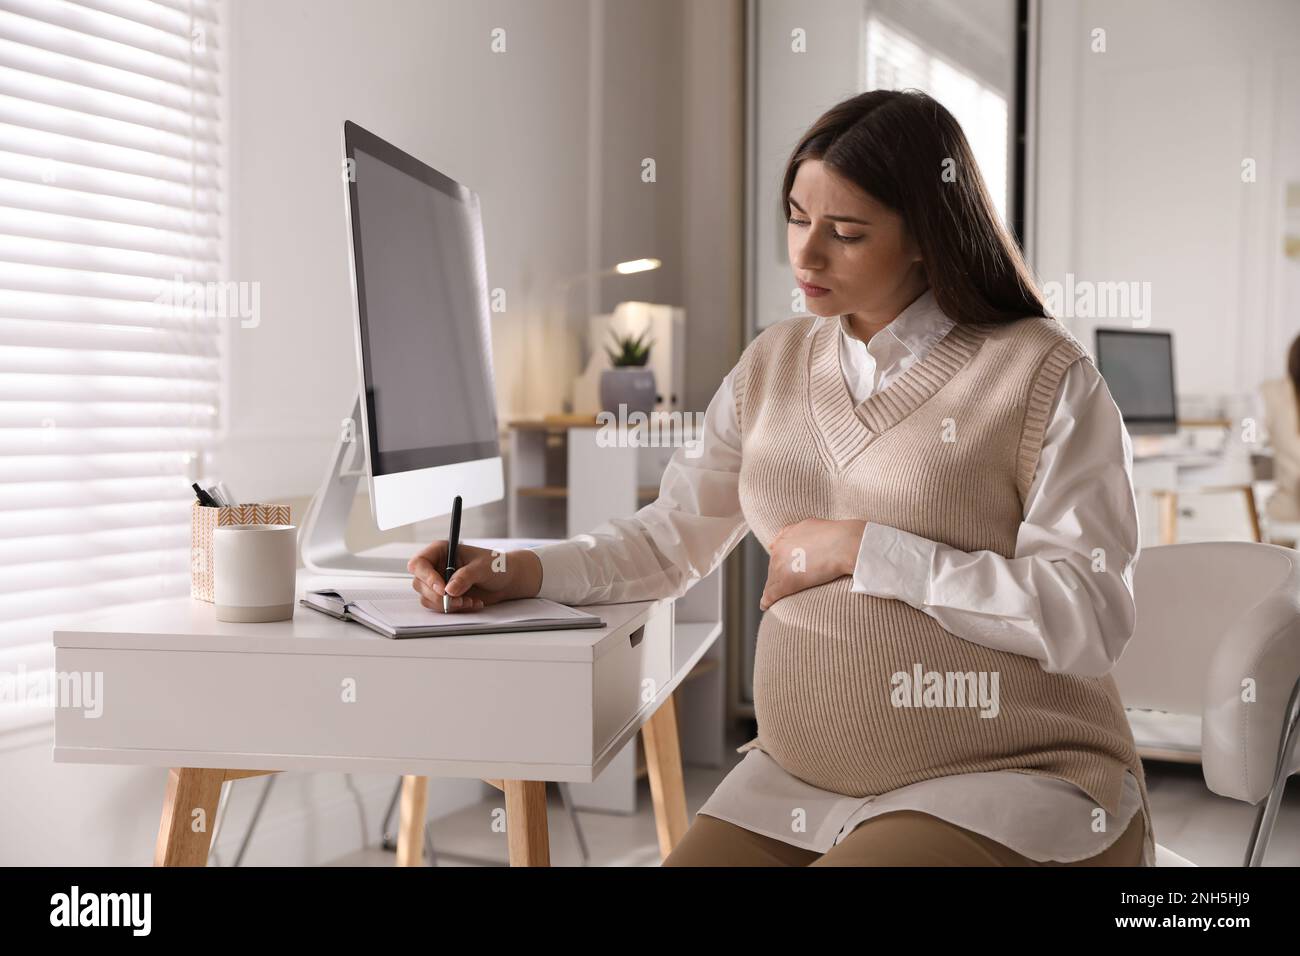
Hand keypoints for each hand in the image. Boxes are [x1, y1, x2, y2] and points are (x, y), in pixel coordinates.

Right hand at [407, 543, 542, 612]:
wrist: (507, 580)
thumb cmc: (496, 566)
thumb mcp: (482, 568)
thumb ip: (465, 577)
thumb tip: (449, 590)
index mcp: (442, 551)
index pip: (419, 563)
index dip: (426, 576)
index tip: (441, 588)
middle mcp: (437, 566)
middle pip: (420, 584)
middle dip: (439, 596)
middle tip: (459, 599)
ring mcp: (439, 582)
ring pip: (427, 598)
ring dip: (448, 604)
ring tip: (469, 601)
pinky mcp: (445, 596)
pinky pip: (439, 607)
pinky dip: (454, 609)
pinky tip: (471, 603)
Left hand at [758, 518, 865, 610]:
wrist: (843, 544)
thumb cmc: (834, 535)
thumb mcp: (809, 526)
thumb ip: (793, 533)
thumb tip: (778, 542)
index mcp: (784, 539)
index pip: (776, 555)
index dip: (783, 564)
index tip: (787, 570)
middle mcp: (778, 552)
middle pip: (773, 568)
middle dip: (780, 576)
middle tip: (792, 583)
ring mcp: (781, 567)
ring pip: (771, 582)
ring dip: (774, 589)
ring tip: (777, 598)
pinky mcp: (786, 583)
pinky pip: (770, 595)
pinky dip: (767, 601)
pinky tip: (766, 605)